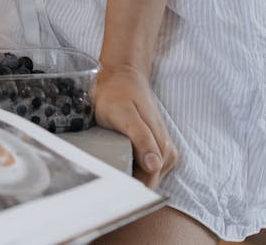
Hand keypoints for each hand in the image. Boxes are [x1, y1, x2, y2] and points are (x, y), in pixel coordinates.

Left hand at [93, 64, 177, 187]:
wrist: (122, 75)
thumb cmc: (118, 93)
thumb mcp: (124, 114)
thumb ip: (141, 138)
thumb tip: (155, 165)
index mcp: (162, 149)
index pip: (148, 184)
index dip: (128, 190)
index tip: (106, 190)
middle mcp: (166, 154)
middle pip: (146, 183)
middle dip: (125, 185)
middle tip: (99, 180)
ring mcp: (161, 152)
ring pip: (144, 177)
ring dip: (126, 177)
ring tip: (103, 170)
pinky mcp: (153, 148)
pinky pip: (141, 168)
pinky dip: (128, 169)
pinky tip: (113, 163)